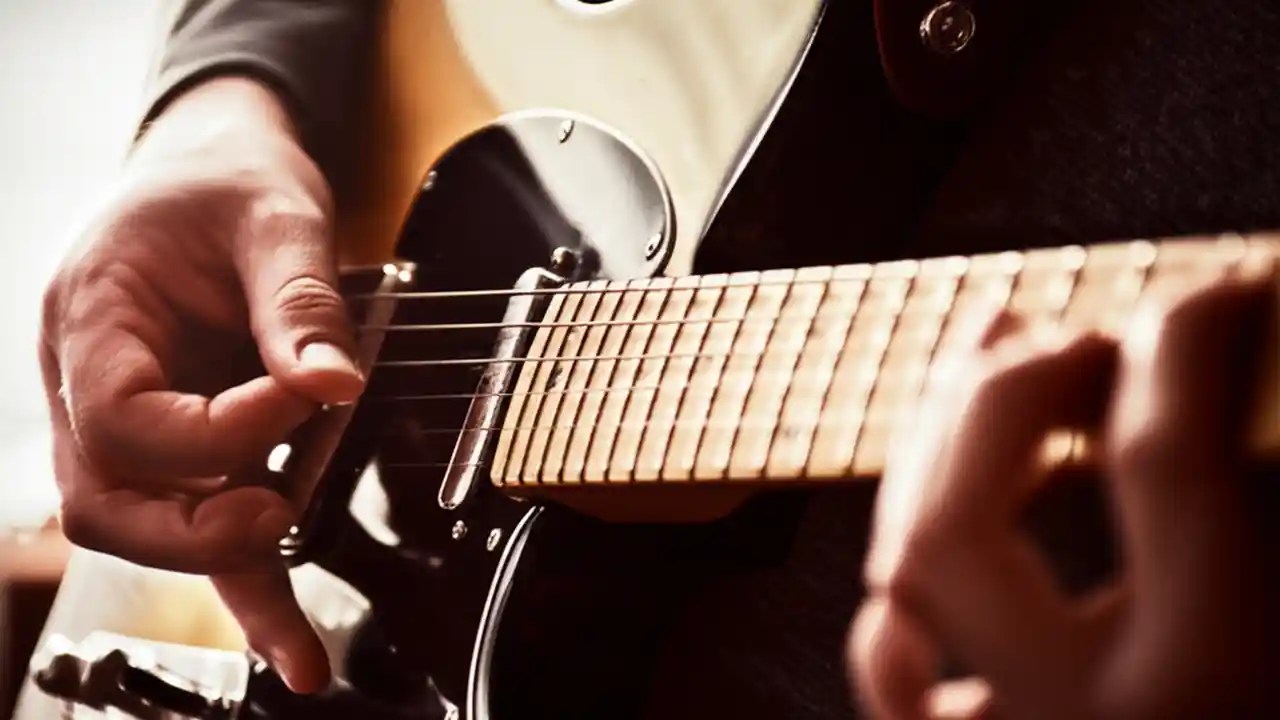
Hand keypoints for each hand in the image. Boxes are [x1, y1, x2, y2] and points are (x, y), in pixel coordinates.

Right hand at [39, 77, 361, 692]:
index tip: (311, 392)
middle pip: (106, 501)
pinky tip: (292, 644)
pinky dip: (246, 581)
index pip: (126, 416)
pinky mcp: (182, 440)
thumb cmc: (228, 178)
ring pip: (147, 527)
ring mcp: (129, 419)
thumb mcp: (275, 213)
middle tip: (277, 517)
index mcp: (92, 316)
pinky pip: (200, 516)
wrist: (212, 163)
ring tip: (300, 644)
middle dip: (194, 530)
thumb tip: (335, 384)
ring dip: (223, 574)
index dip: (221, 427)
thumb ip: (299, 299)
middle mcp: (90, 381)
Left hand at [848, 258, 1278, 718]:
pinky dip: (904, 586)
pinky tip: (937, 517)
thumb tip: (1243, 384)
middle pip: (962, 525)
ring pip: (902, 579)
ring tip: (994, 362)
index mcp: (1215, 685)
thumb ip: (1270, 520)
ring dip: (936, 451)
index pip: (1165, 469)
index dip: (1185, 345)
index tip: (1214, 290)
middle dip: (1008, 396)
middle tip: (1080, 334)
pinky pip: (898, 679)